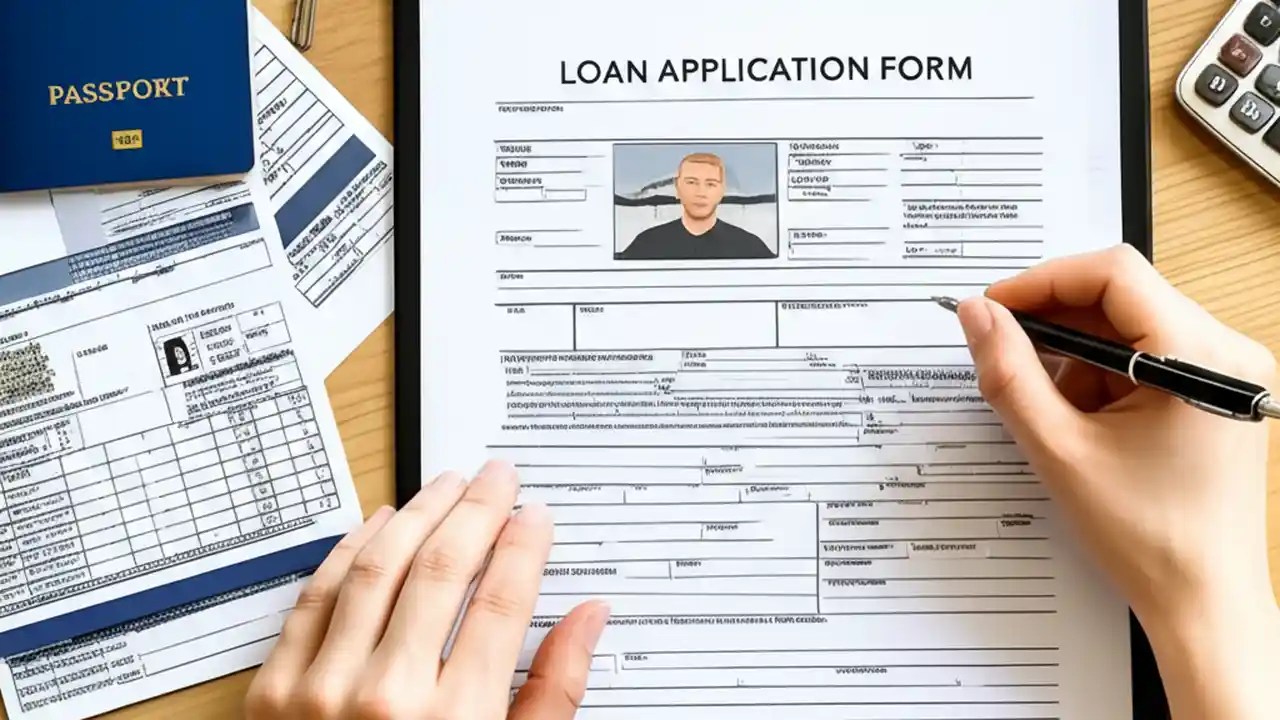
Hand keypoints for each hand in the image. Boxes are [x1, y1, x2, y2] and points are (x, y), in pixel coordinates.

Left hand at [244, 461, 609, 718]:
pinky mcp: (272, 692)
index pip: (500, 602)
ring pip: (377, 567)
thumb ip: (553, 694)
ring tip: (447, 485)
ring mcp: (321, 691)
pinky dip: (348, 551)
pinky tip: (378, 523)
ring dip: (417, 514)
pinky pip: (316, 596)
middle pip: (442, 569)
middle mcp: (387, 698)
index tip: (536, 516)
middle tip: (498, 476)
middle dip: (478, 510)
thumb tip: (589, 617)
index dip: (524, 547)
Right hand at [954, 244, 1278, 718]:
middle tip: (1005, 354)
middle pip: (1122, 295)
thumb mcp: (1060, 449)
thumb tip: (976, 315)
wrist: (1203, 600)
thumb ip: (1009, 374)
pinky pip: (1146, 355)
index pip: (1114, 274)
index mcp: (1201, 356)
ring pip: (1129, 325)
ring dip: (1076, 354)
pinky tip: (1081, 420)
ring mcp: (1225, 371)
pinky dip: (1100, 375)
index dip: (1043, 281)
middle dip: (1055, 322)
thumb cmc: (1149, 537)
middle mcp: (1226, 351)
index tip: (993, 308)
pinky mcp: (1214, 391)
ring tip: (1053, 410)